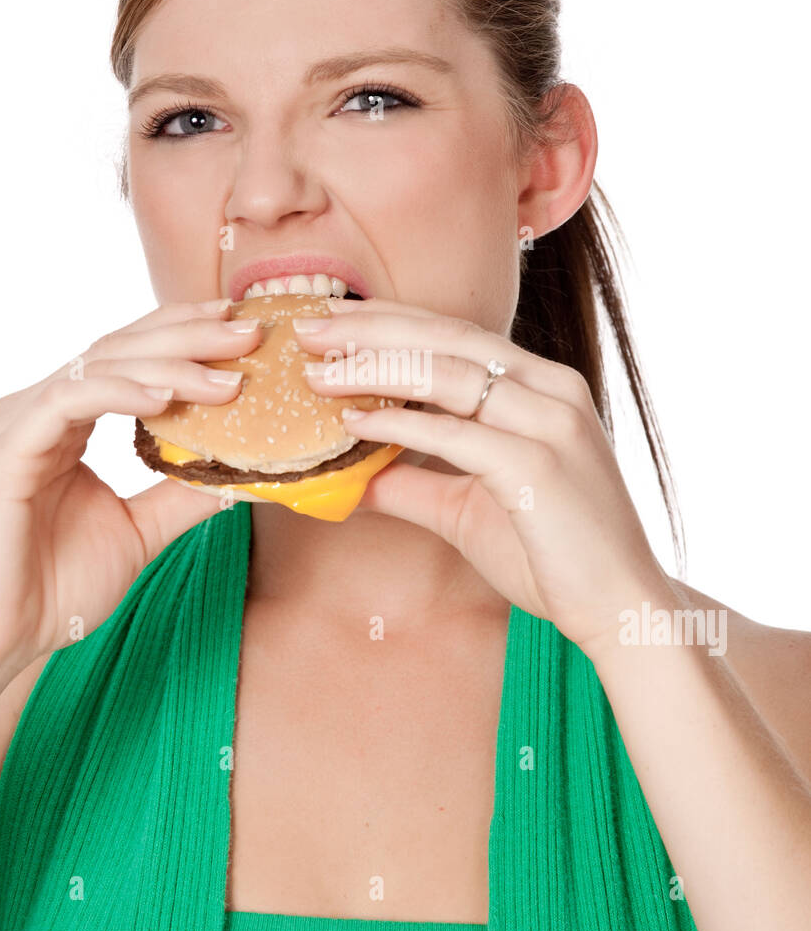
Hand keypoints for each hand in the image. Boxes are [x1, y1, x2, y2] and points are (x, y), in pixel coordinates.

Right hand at [0, 299, 262, 679]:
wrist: (0, 639)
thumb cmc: (55, 587)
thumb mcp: (141, 530)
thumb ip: (185, 494)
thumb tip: (250, 472)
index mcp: (67, 420)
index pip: (129, 356)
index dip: (183, 333)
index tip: (241, 327)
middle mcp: (42, 410)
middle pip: (121, 348)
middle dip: (190, 335)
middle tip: (249, 331)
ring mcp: (22, 423)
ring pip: (100, 365)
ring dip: (170, 364)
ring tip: (226, 375)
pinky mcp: (9, 447)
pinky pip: (68, 400)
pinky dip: (120, 392)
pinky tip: (166, 398)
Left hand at [298, 296, 676, 662]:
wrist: (622, 608)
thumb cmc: (551, 555)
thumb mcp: (467, 508)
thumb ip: (413, 483)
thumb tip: (349, 477)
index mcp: (542, 387)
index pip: (455, 334)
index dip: (389, 322)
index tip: (331, 322)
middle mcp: (551, 389)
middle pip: (447, 337)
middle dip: (371, 328)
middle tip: (308, 328)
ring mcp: (551, 423)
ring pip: (449, 373)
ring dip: (375, 368)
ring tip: (317, 374)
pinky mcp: (541, 466)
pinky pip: (458, 433)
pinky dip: (401, 423)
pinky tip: (354, 422)